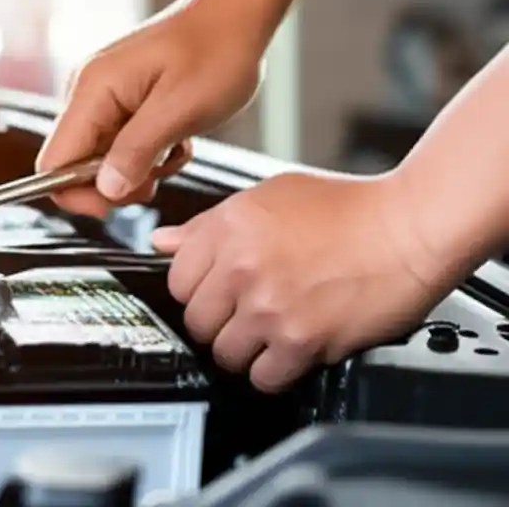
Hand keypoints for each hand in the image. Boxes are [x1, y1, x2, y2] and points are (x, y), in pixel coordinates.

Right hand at [36, 0, 266, 216]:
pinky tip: (174, 139)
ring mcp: (102, 94)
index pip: (54, 161)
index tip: (118, 201)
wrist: (237, 13)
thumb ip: (136, 151)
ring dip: (137, 168)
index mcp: (93, 89)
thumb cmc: (217, 51)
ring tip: (173, 150)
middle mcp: (87, 91)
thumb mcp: (180, 109)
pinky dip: (146, 153)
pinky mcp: (119, 99)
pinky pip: (118, 144)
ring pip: (100, 158)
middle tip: (159, 174)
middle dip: (115, 182)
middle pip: (74, 163)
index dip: (77, 193)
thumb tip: (104, 191)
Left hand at [151, 171, 457, 392]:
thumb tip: (164, 241)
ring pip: (224, 353)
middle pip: (196, 321)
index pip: (176, 280)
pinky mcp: (301, 339)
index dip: (197, 290)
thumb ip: (211, 224)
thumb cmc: (350, 208)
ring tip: (271, 333)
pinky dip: (274, 372)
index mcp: (228, 228)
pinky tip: (289, 352)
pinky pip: (263, 377)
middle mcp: (241, 267)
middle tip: (245, 315)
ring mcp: (268, 306)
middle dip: (218, 322)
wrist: (409, 228)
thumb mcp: (270, 195)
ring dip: (245, 350)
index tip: (215, 294)